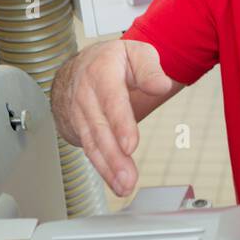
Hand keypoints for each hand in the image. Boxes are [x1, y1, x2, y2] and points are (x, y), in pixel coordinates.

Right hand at [51, 39, 174, 195]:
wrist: (83, 65)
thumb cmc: (114, 60)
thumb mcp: (137, 52)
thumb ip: (150, 68)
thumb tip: (161, 85)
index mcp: (101, 71)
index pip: (111, 99)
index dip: (119, 123)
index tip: (130, 145)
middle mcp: (85, 94)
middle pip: (99, 128)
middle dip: (113, 156)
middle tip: (128, 177)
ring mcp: (79, 113)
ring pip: (92, 144)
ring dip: (108, 168)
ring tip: (124, 187)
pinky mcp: (78, 128)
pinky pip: (90, 150)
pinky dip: (103, 169)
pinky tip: (116, 184)